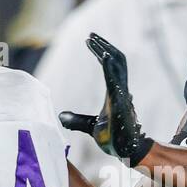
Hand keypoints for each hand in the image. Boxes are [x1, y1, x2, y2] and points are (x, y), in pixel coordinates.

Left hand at [59, 33, 153, 164]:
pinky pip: (116, 80)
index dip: (100, 51)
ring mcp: (122, 95)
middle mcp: (120, 90)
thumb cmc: (114, 138)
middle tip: (90, 34)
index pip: (109, 65)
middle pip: (116, 60)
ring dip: (105, 50)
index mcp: (114, 92)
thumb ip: (76, 120)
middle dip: (104, 45)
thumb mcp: (90, 126)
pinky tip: (103, 55)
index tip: (89, 41)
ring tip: (93, 39)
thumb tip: (60, 116)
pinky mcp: (121, 102)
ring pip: (117, 65)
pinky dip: (110, 67)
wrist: (126, 151)